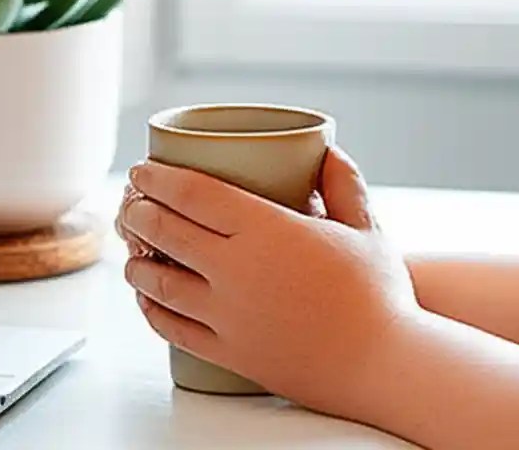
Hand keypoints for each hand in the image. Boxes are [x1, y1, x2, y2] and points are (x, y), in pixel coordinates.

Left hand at [121, 147, 418, 418]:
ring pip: (158, 282)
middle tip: (131, 203)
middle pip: (165, 231)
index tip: (142, 171)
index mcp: (266, 229)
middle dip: (138, 212)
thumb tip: (329, 151)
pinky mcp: (229, 353)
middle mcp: (236, 269)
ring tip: (133, 249)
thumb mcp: (366, 230)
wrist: (387, 366)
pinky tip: (148, 300)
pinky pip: (173, 329)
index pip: (191, 193)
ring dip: (136, 261)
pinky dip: (152, 311)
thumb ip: (344, 186)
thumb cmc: (380, 296)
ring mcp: (227, 314)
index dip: (157, 179)